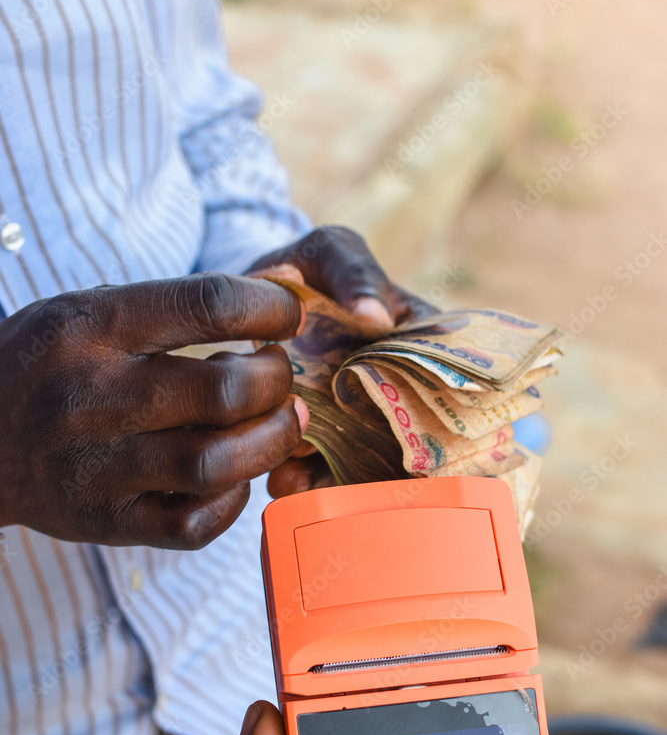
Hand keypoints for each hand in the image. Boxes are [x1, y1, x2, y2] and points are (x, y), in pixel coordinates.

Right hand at [0, 275, 308, 547]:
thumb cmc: (44, 366)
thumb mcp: (84, 312)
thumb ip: (164, 312)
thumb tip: (266, 316)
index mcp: (91, 328)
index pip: (205, 305)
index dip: (268, 308)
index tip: (286, 316)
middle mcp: (94, 396)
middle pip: (222, 392)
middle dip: (275, 381)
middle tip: (279, 376)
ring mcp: (99, 466)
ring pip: (215, 463)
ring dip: (267, 442)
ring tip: (276, 424)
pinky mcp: (105, 521)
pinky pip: (192, 524)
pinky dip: (231, 501)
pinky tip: (234, 476)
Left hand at [247, 226, 437, 497]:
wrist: (258, 295)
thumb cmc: (309, 268)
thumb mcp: (331, 252)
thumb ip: (353, 272)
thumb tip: (377, 316)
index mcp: (428, 343)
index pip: (458, 394)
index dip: (447, 433)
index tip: (414, 455)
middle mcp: (407, 388)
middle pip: (416, 445)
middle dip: (381, 468)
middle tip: (340, 468)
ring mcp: (369, 417)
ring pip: (373, 466)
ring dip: (340, 482)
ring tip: (298, 482)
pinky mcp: (328, 437)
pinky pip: (330, 470)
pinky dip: (310, 481)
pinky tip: (284, 482)